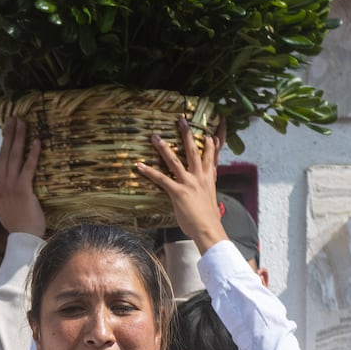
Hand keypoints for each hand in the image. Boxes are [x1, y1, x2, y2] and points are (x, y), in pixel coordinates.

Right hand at [0, 118, 45, 237]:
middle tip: (13, 119)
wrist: (22, 241)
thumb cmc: (19, 228)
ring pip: (13, 157)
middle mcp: (1, 186)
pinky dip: (32, 154)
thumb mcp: (5, 213)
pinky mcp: (22, 191)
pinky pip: (27, 168)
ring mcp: (10, 188)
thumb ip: (2, 200)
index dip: (4, 147)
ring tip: (22, 123)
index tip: (6, 133)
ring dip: (18, 138)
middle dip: (8, 135)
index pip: (0, 164)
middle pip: (3, 155)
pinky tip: (37, 141)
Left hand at [134, 119, 227, 253]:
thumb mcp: (211, 199)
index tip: (210, 134)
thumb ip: (209, 187)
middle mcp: (199, 177)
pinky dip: (149, 171)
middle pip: (193, 151)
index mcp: (208, 179)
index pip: (210, 157)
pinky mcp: (178, 192)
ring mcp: (188, 183)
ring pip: (175, 160)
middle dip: (187, 134)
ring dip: (163, 148)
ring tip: (154, 136)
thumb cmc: (208, 219)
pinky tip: (139, 166)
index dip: (211, 145)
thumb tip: (208, 184)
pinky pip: (161, 179)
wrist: (208, 229)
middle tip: (182, 120)